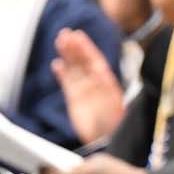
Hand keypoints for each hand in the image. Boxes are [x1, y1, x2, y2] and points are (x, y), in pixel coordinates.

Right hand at [51, 28, 125, 144]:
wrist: (108, 140)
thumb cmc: (115, 122)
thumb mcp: (112, 103)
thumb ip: (104, 86)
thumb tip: (99, 69)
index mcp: (106, 81)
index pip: (94, 59)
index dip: (86, 47)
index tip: (78, 35)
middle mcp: (95, 83)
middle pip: (82, 61)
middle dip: (74, 48)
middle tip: (64, 34)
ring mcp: (85, 90)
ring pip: (74, 69)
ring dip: (67, 55)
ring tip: (59, 41)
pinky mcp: (75, 99)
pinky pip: (68, 83)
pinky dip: (63, 73)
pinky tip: (57, 64)